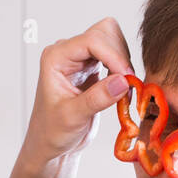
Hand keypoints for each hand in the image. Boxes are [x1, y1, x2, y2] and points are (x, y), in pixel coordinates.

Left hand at [20, 17, 134, 167]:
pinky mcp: (92, 67)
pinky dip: (123, 70)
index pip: (91, 41)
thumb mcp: (72, 118)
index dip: (113, 56)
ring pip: (112, 41)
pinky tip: (120, 90)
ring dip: (123, 62)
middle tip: (126, 85)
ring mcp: (80, 58)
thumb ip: (97, 98)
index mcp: (56, 58)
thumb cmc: (52, 132)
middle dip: (120, 56)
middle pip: (105, 32)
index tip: (127, 77)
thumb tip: (123, 81)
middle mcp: (68, 52)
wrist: (51, 144)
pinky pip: (114, 56)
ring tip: (123, 90)